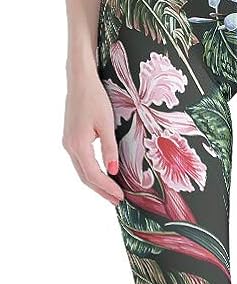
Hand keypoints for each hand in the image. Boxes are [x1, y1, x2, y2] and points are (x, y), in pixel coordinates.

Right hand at [63, 66, 123, 205]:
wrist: (80, 81)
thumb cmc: (95, 98)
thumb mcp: (106, 123)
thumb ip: (110, 148)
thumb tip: (113, 171)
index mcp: (78, 145)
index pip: (93, 174)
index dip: (107, 187)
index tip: (120, 197)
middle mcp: (70, 147)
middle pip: (85, 177)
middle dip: (101, 191)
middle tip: (116, 201)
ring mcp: (68, 143)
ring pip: (82, 171)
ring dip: (96, 183)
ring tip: (111, 193)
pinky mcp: (71, 139)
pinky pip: (81, 162)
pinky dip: (91, 172)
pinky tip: (102, 175)